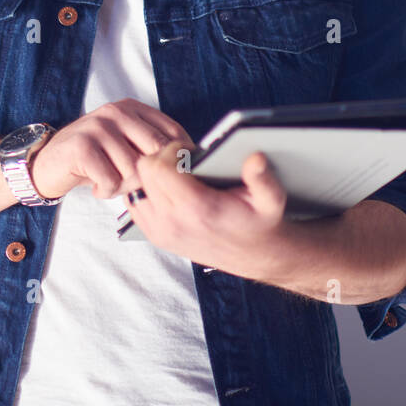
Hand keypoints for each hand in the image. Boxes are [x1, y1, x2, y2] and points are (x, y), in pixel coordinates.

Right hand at [29, 98, 192, 201]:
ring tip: (109, 182)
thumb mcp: (125, 146)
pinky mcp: (82, 146)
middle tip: (134, 185)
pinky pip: (111, 180)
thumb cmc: (95, 159)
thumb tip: (186, 166)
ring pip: (133, 170)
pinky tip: (96, 185)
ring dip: (124, 187)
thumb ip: (150, 148)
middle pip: (156, 152)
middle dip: (150, 177)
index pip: (172, 131)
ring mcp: (98, 126)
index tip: (173, 178)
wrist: (49, 164)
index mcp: (133, 108)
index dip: (178, 159)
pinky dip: (106, 191)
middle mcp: (117, 112)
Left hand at [122, 144, 288, 277]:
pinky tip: (170, 188)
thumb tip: (256, 158)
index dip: (172, 150)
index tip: (190, 150)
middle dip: (161, 158)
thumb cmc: (259, 222)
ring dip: (152, 175)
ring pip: (136, 187)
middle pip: (143, 172)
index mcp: (196, 209)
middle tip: (184, 159)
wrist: (253, 255)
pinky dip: (148, 191)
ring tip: (176, 173)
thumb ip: (262, 177)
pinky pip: (136, 203)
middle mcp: (172, 222)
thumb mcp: (269, 199)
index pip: (158, 167)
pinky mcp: (156, 236)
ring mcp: (161, 232)